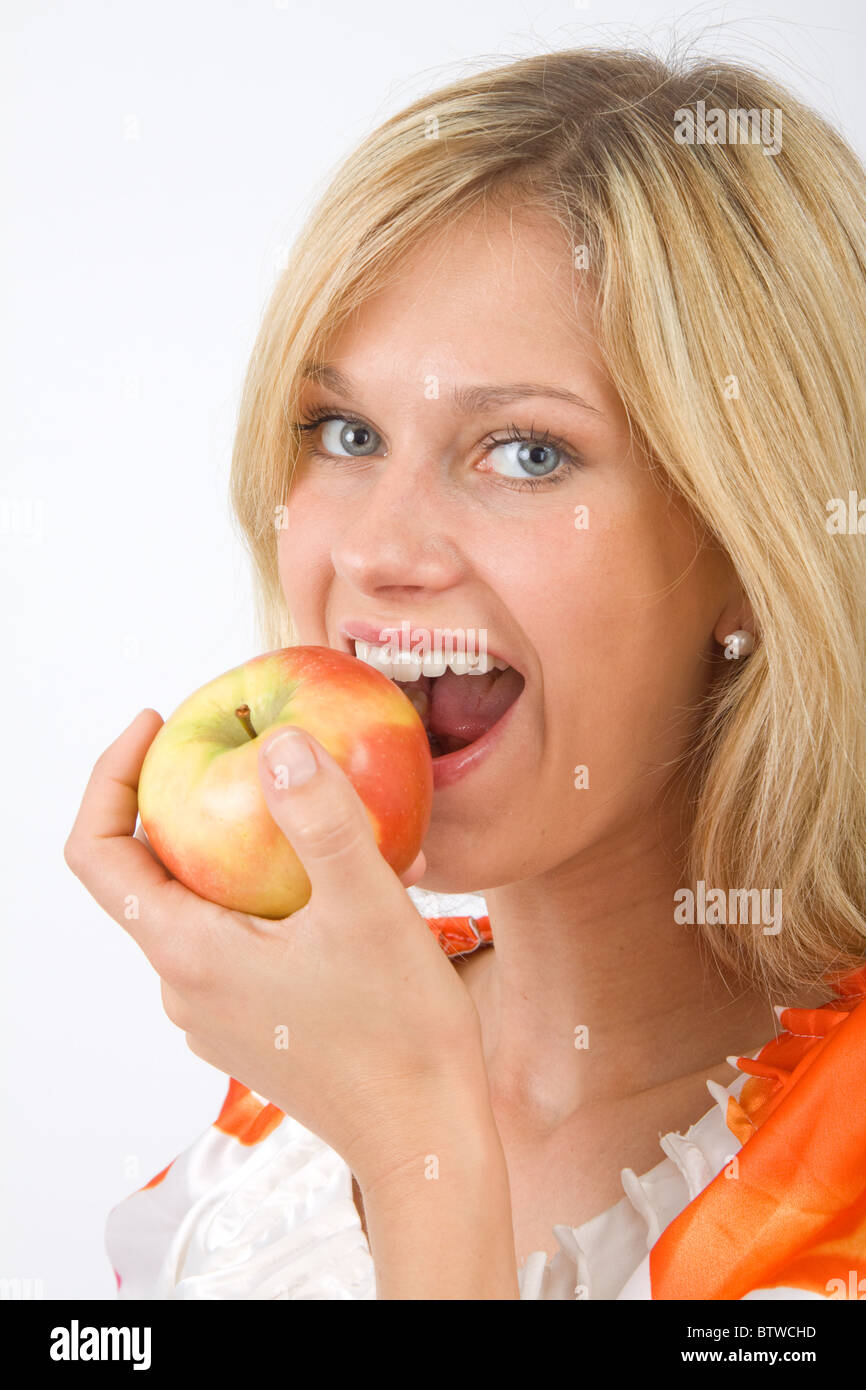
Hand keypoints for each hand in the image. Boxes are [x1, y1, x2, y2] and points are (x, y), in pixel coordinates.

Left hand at [64, 709, 492, 1189]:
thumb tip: (279, 744)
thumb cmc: (401, 1036)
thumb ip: (322, 821)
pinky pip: (240, 938)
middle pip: (151, 873)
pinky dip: (273, 895)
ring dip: (246, 850)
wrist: (428, 1140)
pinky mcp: (252, 1024)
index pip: (98, 854)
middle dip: (191, 801)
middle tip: (251, 749)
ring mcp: (215, 1011)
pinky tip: (347, 883)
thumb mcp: (369, 909)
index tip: (155, 724)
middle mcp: (185, 986)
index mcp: (189, 954)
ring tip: (325, 816)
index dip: (110, 777)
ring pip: (204, 904)